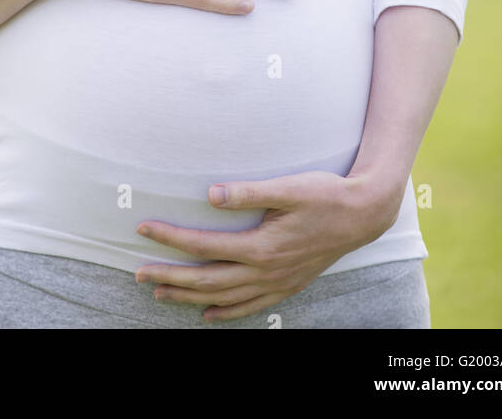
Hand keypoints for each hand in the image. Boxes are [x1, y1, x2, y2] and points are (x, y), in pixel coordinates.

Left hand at [133, 170, 404, 321]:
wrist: (363, 215)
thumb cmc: (324, 194)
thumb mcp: (287, 187)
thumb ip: (248, 192)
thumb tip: (210, 195)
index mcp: (261, 246)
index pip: (204, 245)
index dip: (171, 238)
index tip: (143, 229)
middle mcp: (265, 270)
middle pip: (207, 279)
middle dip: (170, 276)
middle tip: (138, 274)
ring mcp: (277, 282)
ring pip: (224, 298)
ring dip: (190, 297)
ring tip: (160, 294)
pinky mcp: (287, 285)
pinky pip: (250, 306)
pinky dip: (226, 312)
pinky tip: (209, 314)